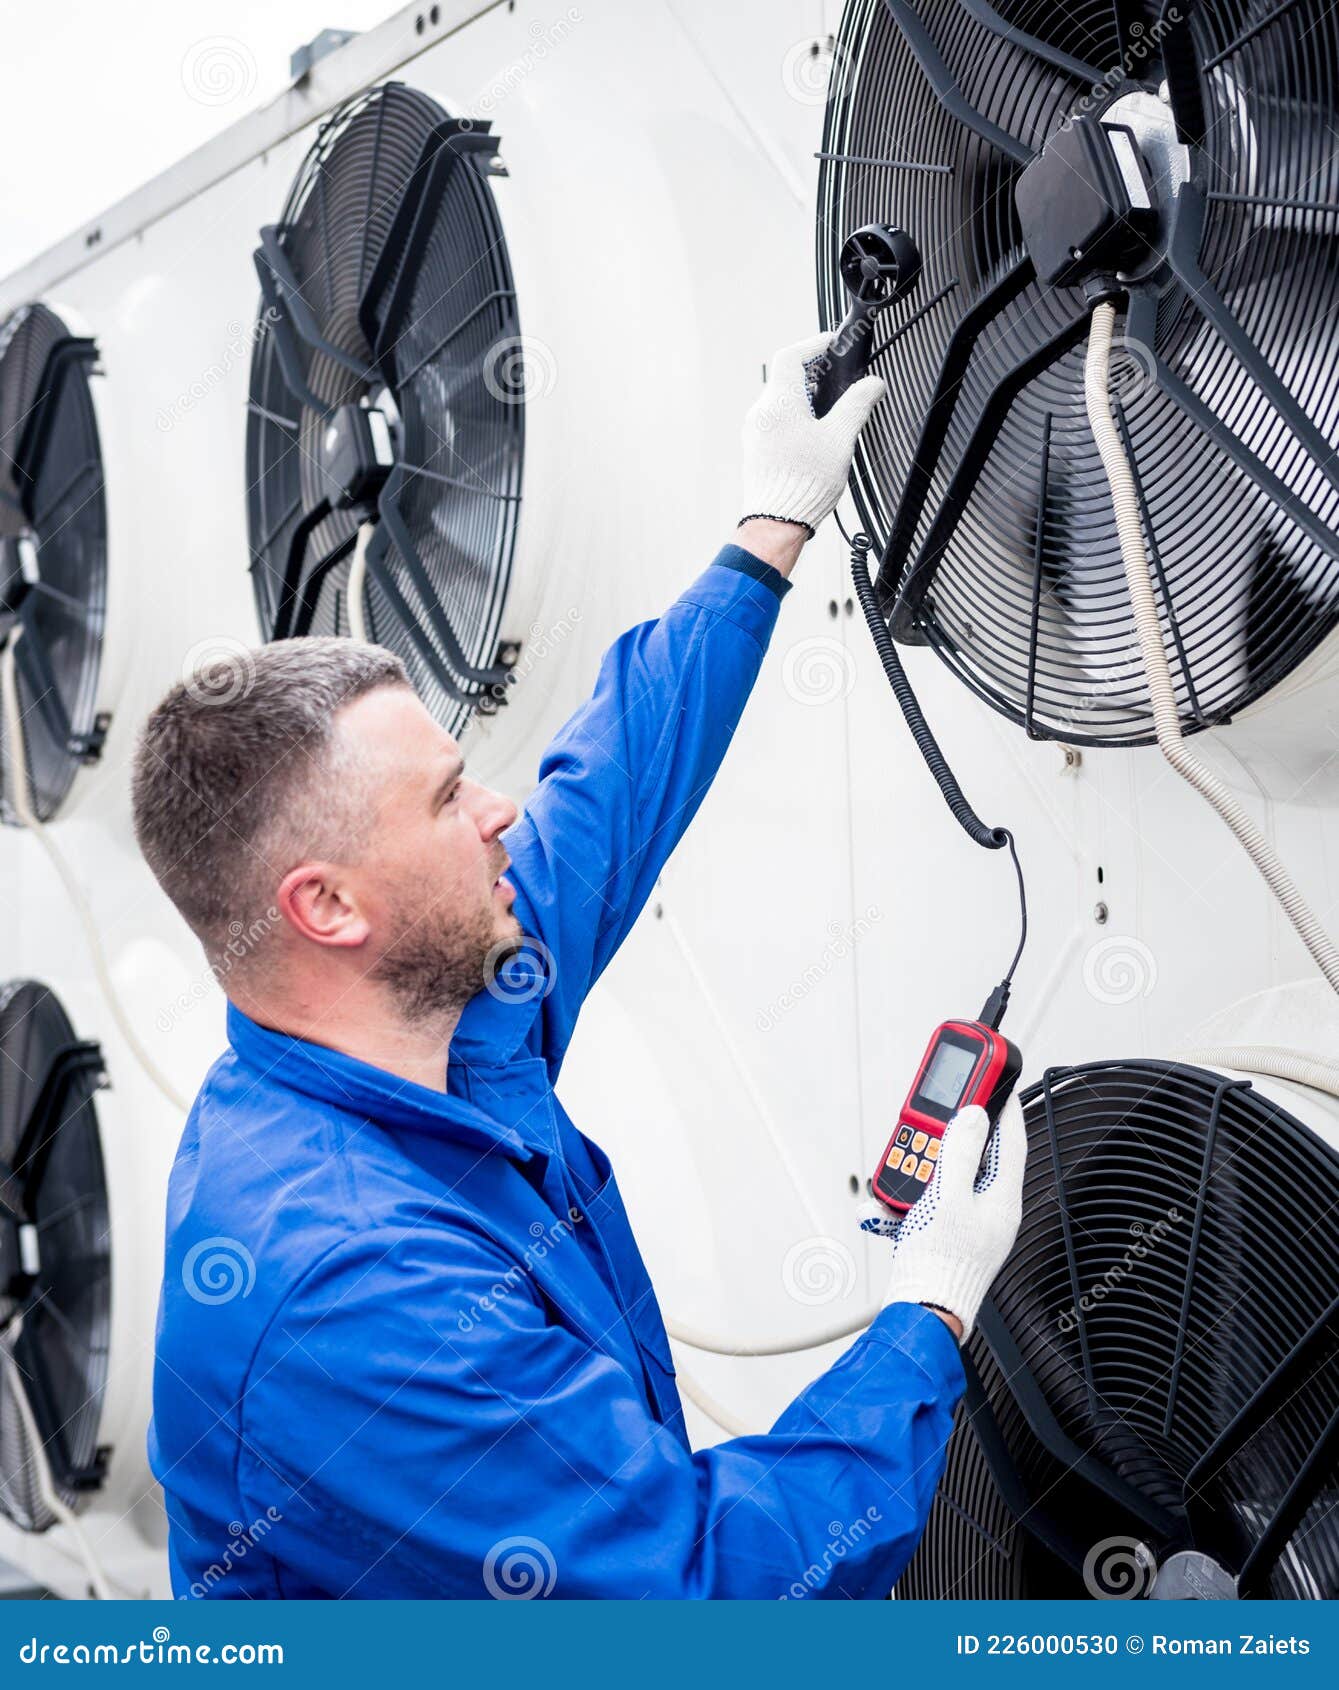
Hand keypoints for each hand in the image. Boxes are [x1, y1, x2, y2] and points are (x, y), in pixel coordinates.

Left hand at [740, 333, 884, 538]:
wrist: (776, 523)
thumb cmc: (804, 483)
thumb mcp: (841, 438)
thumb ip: (857, 405)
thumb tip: (873, 384)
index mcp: (779, 402)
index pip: (791, 356)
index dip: (813, 345)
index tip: (831, 344)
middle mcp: (761, 413)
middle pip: (785, 378)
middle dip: (812, 374)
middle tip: (837, 378)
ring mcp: (755, 433)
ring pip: (779, 402)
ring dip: (804, 398)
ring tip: (829, 410)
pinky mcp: (756, 451)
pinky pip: (774, 423)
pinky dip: (794, 418)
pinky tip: (813, 435)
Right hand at [858, 1099, 1026, 1340]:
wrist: (920, 1313)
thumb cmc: (939, 1264)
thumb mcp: (947, 1197)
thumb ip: (961, 1153)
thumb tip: (974, 1117)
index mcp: (1003, 1199)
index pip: (1011, 1139)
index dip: (1003, 1105)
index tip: (993, 1078)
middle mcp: (991, 1209)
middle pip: (975, 1154)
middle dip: (948, 1137)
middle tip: (932, 1119)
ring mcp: (970, 1221)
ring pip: (947, 1176)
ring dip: (920, 1168)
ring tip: (901, 1171)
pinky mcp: (948, 1232)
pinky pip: (930, 1200)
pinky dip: (909, 1196)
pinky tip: (889, 1206)